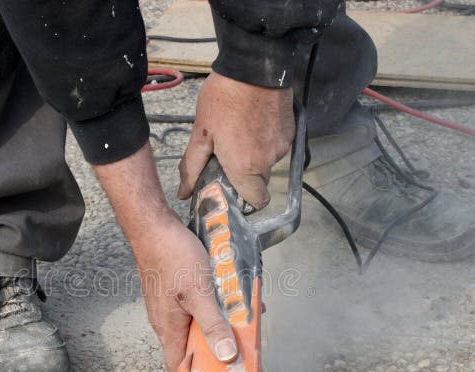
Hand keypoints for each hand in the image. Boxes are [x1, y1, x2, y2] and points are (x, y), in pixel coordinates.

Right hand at [93, 144, 236, 371]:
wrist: (153, 226)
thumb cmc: (172, 257)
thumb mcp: (200, 293)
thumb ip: (213, 325)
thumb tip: (226, 356)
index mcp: (169, 328)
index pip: (179, 367)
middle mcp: (166, 321)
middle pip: (193, 346)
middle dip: (218, 345)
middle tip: (243, 340)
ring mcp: (169, 305)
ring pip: (197, 324)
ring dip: (219, 322)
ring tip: (242, 314)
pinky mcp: (174, 291)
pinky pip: (196, 306)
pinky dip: (213, 305)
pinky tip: (228, 293)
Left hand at [178, 72, 294, 208]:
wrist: (253, 65)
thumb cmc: (223, 97)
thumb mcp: (201, 132)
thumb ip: (192, 167)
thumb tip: (184, 192)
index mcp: (245, 167)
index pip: (256, 202)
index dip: (245, 199)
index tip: (232, 188)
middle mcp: (268, 161)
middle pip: (260, 182)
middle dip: (246, 175)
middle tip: (229, 155)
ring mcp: (282, 146)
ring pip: (268, 163)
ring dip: (255, 155)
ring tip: (239, 132)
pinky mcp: (291, 131)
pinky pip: (277, 146)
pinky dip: (265, 141)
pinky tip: (252, 123)